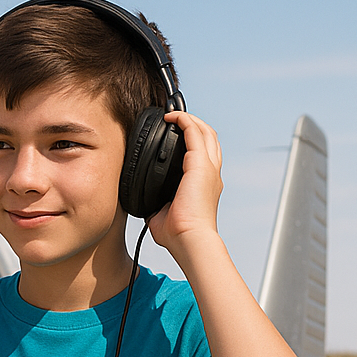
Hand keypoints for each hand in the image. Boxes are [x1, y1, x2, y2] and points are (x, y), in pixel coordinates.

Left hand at [146, 112, 223, 259]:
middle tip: (173, 120)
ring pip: (205, 131)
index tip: (175, 135)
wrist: (189, 240)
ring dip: (189, 119)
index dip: (192, 141)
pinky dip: (184, 121)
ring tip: (172, 115)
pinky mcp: (200, 166)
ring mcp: (208, 168)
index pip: (203, 154)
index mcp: (204, 184)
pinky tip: (171, 117)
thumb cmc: (178, 234)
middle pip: (209, 138)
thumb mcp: (163, 213)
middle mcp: (211, 173)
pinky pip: (194, 133)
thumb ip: (157, 202)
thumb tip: (144, 200)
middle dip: (193, 124)